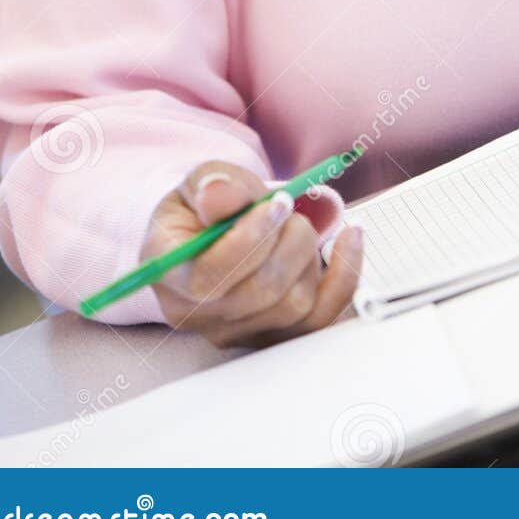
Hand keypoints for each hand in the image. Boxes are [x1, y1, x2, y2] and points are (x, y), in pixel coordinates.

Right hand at [142, 160, 362, 348]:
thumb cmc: (204, 207)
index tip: (278, 202)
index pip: (211, 278)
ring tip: (295, 225)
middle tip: (289, 205)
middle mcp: (197, 314)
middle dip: (290, 239)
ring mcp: (236, 332)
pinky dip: (343, 276)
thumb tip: (221, 194)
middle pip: (261, 292)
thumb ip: (212, 184)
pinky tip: (349, 239)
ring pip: (294, 304)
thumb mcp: (199, 182)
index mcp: (169, 272)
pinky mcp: (274, 335)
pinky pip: (322, 319)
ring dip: (308, 254)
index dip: (252, 239)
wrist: (212, 231)